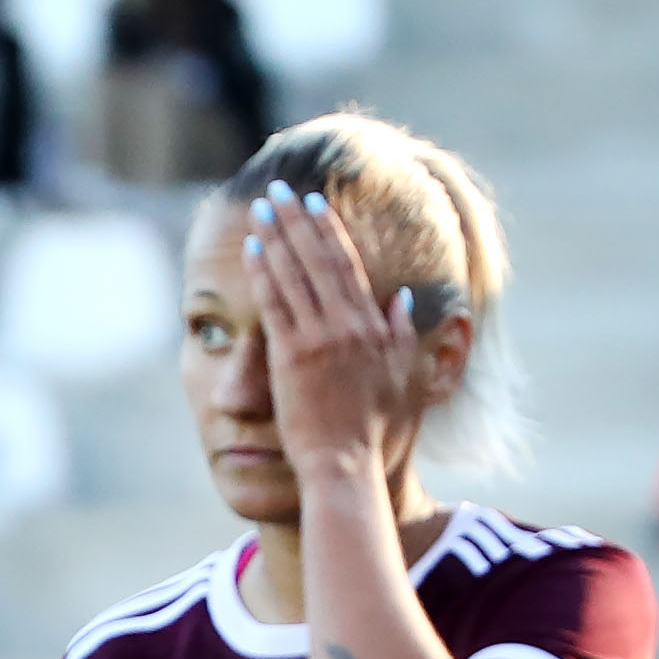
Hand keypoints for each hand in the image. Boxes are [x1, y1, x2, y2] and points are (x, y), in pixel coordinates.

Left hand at [247, 188, 432, 492]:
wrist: (345, 467)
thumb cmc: (376, 435)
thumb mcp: (404, 380)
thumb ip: (403, 335)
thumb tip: (400, 298)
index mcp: (374, 327)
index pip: (349, 266)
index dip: (330, 231)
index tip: (316, 204)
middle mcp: (348, 325)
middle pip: (319, 259)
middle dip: (297, 221)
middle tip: (279, 191)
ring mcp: (319, 340)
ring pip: (295, 275)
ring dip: (277, 237)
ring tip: (262, 209)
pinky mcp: (291, 358)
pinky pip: (275, 305)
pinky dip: (266, 274)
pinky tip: (254, 249)